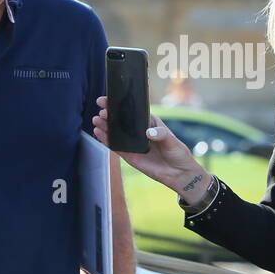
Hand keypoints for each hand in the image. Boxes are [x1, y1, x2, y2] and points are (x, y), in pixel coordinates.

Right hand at [92, 96, 207, 198]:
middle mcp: (139, 132)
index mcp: (149, 123)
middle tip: (102, 111)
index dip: (122, 104)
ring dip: (105, 126)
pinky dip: (106, 140)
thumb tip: (148, 132)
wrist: (178, 174)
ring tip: (96, 119)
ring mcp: (133, 143)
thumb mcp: (172, 140)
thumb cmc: (177, 153)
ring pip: (116, 132)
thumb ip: (161, 135)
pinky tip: (98, 132)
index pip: (133, 111)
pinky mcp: (129, 155)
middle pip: (122, 120)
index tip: (110, 100)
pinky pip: (115, 146)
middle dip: (110, 114)